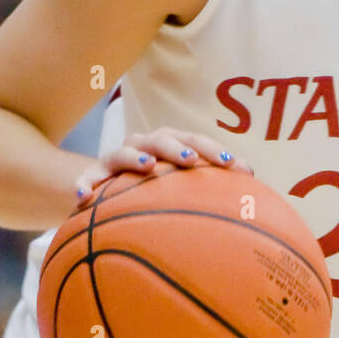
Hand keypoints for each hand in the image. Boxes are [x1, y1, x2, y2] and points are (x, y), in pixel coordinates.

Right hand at [73, 127, 254, 206]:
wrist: (108, 186)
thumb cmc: (156, 187)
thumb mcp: (182, 187)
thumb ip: (212, 189)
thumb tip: (255, 196)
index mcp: (170, 145)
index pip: (196, 142)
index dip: (215, 151)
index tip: (236, 166)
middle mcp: (144, 145)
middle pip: (162, 139)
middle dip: (178, 147)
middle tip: (191, 160)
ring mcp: (116, 158)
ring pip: (123, 151)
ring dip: (135, 156)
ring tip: (147, 165)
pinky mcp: (93, 175)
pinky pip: (86, 179)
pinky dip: (84, 184)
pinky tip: (83, 198)